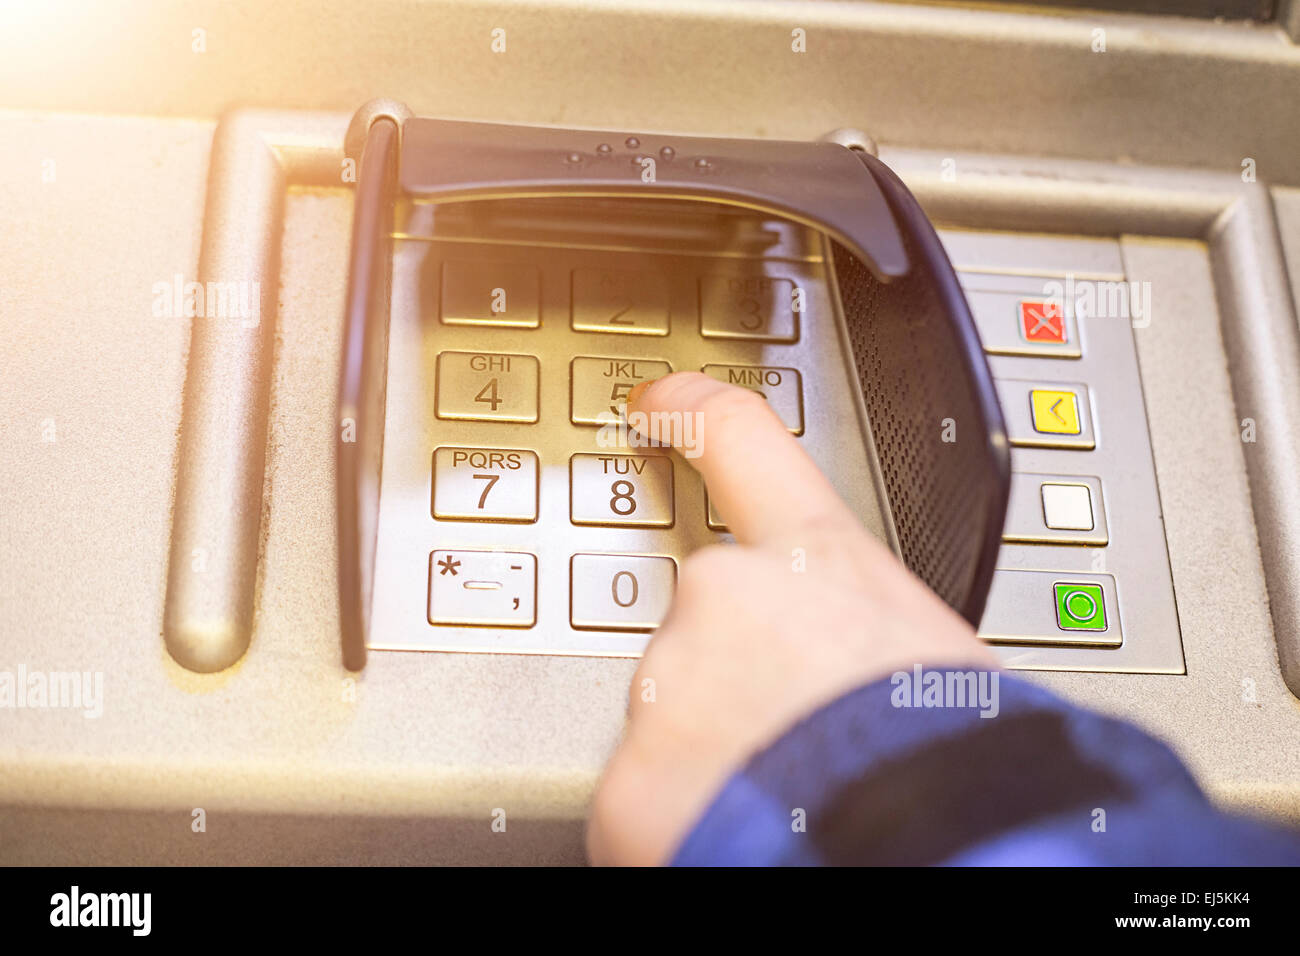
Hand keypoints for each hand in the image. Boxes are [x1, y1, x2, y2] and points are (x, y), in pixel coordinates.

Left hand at [586, 372, 996, 864]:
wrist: (939, 851)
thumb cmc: (959, 757)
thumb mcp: (933, 655)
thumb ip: (861, 628)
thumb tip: (861, 662)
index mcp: (817, 558)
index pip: (740, 442)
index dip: (689, 413)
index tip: (655, 405)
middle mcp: (725, 599)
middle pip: (705, 626)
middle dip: (738, 674)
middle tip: (798, 734)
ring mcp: (667, 685)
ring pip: (674, 715)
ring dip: (716, 749)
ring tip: (787, 798)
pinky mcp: (628, 780)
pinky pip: (646, 794)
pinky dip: (683, 816)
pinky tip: (743, 833)